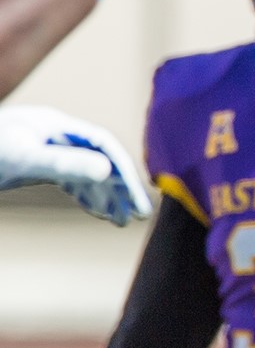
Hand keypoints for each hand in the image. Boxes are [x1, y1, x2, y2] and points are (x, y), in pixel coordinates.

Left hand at [0, 105, 151, 224]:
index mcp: (55, 126)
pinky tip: (96, 211)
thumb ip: (65, 162)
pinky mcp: (31, 165)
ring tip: (121, 221)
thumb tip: (109, 169)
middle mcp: (53, 136)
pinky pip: (69, 179)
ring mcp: (43, 150)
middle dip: (119, 189)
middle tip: (137, 217)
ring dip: (105, 196)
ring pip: (85, 172)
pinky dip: (85, 195)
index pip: (103, 146)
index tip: (136, 201)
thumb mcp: (24, 159)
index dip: (124, 173)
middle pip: (98, 160)